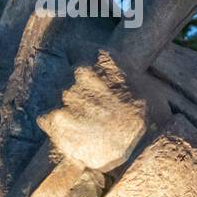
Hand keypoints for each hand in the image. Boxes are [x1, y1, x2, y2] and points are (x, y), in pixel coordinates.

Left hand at [36, 45, 168, 172]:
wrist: (142, 147)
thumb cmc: (150, 116)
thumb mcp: (142, 81)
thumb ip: (118, 72)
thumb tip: (112, 76)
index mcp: (99, 56)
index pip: (73, 49)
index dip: (78, 63)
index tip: (85, 77)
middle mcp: (78, 71)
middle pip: (64, 76)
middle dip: (75, 91)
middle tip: (91, 109)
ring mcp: (64, 95)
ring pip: (56, 98)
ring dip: (67, 110)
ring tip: (86, 126)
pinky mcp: (54, 120)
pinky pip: (47, 119)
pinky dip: (57, 128)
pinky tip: (75, 136)